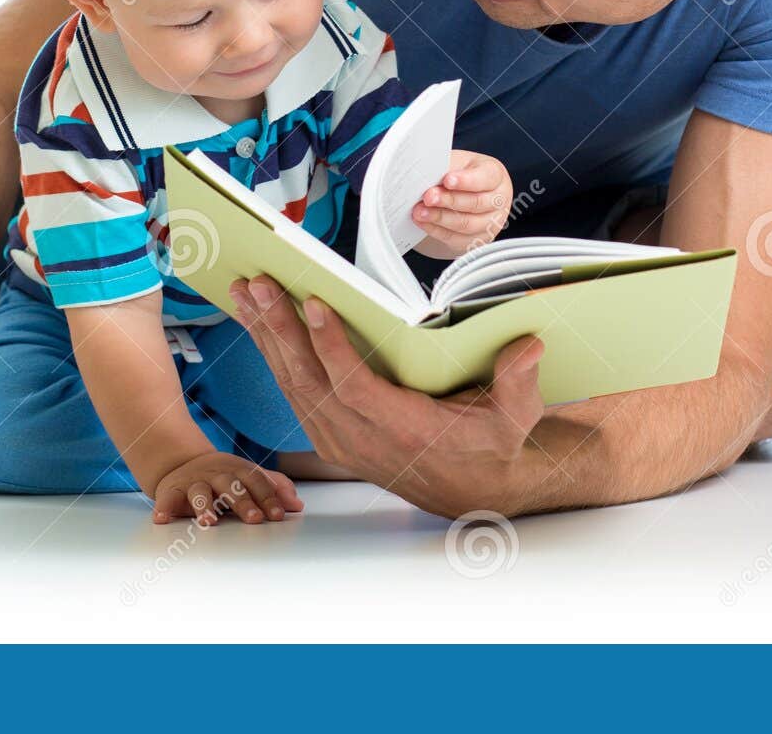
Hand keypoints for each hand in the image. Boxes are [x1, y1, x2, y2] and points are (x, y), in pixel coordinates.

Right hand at [151, 451, 302, 525]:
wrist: (182, 463)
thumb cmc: (223, 477)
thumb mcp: (248, 477)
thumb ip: (274, 488)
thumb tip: (297, 505)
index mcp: (238, 470)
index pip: (256, 481)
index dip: (269, 497)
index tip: (278, 515)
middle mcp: (217, 474)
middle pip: (232, 486)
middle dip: (243, 502)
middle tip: (254, 519)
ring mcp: (194, 482)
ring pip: (200, 492)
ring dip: (205, 506)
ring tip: (210, 521)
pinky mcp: (172, 491)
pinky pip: (167, 499)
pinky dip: (164, 507)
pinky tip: (162, 519)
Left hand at [228, 278, 546, 518]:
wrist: (471, 488)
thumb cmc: (491, 443)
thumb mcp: (515, 417)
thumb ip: (518, 383)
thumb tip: (528, 346)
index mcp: (402, 431)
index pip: (354, 387)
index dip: (330, 347)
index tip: (314, 304)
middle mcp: (361, 438)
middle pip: (309, 380)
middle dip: (279, 329)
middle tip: (259, 284)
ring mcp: (339, 439)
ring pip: (292, 384)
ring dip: (265, 336)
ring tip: (244, 293)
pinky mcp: (329, 433)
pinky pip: (293, 391)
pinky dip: (272, 354)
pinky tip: (256, 323)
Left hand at [412, 150, 512, 257]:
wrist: (461, 194)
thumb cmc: (461, 175)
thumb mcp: (457, 163)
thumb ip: (447, 167)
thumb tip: (427, 171)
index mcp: (495, 175)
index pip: (485, 178)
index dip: (466, 180)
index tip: (447, 180)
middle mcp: (498, 201)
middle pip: (476, 203)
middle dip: (449, 200)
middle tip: (428, 197)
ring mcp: (490, 223)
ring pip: (467, 224)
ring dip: (440, 218)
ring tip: (420, 211)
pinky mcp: (477, 240)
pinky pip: (457, 239)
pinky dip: (437, 231)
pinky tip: (424, 222)